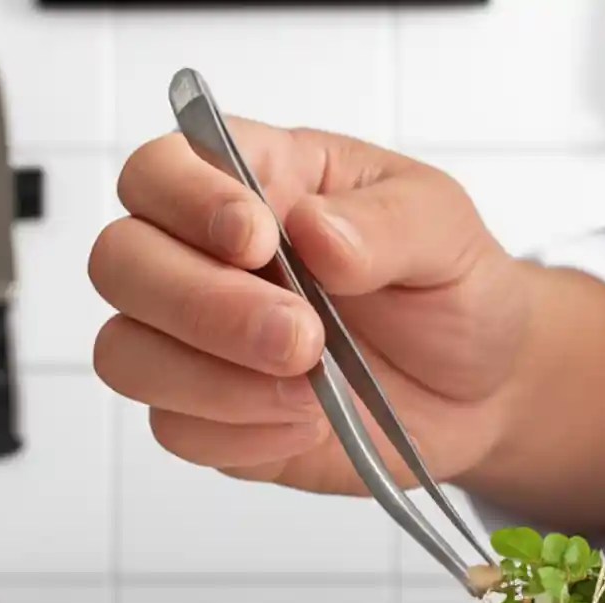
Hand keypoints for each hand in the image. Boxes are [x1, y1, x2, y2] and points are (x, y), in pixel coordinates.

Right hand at [89, 118, 604, 533]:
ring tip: (310, 387)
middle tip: (300, 335)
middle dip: (202, 305)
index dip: (188, 200)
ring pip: (126, 353)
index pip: (163, 168)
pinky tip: (307, 423)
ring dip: (211, 378)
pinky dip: (237, 431)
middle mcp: (209, 256)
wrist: (484, 387)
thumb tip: (317, 228)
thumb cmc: (454, 288)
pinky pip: (175, 428)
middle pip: (121, 262)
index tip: (259, 239)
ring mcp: (201, 341)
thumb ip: (387, 224)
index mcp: (260, 182)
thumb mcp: (446, 232)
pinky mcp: (214, 414)